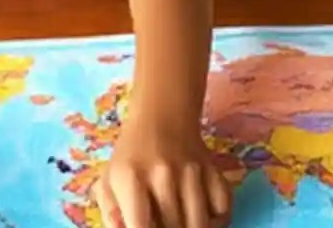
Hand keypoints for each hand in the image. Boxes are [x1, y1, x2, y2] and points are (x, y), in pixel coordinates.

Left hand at [96, 114, 230, 227]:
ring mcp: (193, 172)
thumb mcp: (109, 181)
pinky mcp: (214, 169)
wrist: (162, 116)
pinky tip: (202, 216)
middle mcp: (164, 174)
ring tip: (180, 223)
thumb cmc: (131, 155)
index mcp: (131, 178)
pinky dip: (216, 220)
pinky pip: (224, 209)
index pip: (140, 226)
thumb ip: (111, 214)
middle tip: (163, 223)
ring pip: (200, 224)